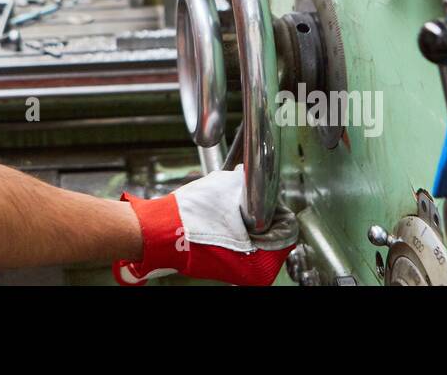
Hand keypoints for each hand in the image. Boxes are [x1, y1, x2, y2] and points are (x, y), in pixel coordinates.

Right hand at [114, 167, 296, 285]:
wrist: (159, 230)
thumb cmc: (191, 217)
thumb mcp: (226, 188)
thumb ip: (248, 182)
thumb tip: (253, 174)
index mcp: (262, 265)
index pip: (287, 230)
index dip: (276, 207)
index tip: (264, 195)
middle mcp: (255, 273)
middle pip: (273, 234)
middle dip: (262, 213)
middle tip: (246, 199)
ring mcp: (240, 270)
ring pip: (257, 236)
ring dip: (248, 219)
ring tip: (230, 206)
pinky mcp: (226, 263)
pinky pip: (242, 240)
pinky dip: (236, 226)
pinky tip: (222, 215)